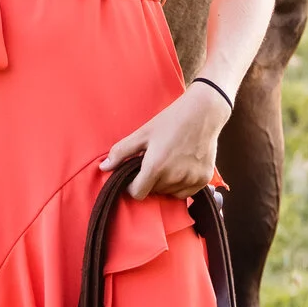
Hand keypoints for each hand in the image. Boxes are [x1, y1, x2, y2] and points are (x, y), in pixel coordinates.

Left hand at [104, 83, 230, 199]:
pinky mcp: (204, 180)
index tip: (135, 175)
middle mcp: (174, 177)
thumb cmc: (170, 121)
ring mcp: (191, 179)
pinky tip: (180, 168)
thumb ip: (121, 152)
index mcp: (156, 166)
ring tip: (169, 163)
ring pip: (170, 193)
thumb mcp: (142, 133)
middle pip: (154, 192)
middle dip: (150, 181)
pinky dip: (180, 185)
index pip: (137, 193)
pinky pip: (186, 193)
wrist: (203, 113)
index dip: (132, 186)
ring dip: (165, 184)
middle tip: (154, 162)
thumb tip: (103, 168)